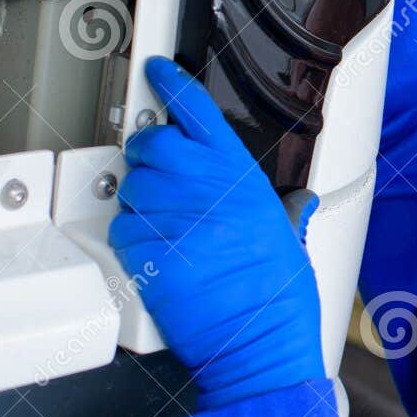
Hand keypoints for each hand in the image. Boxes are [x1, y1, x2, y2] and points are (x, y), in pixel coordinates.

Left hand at [109, 56, 324, 405]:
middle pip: (153, 143)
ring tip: (166, 232)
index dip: (172, 83)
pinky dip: (129, 242)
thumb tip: (297, 202)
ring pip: (130, 189)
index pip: (199, 112)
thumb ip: (285, 210)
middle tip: (155, 173)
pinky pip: (119, 231)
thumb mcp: (289, 238)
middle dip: (146, 153)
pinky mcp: (148, 252)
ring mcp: (175, 220)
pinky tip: (156, 258)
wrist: (260, 345)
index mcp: (242, 179)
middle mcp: (207, 191)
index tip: (157, 70)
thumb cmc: (278, 299)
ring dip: (138, 206)